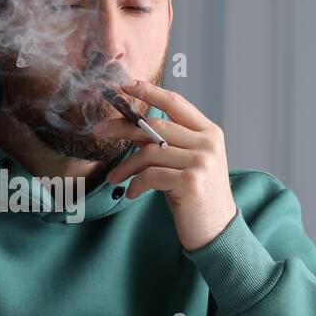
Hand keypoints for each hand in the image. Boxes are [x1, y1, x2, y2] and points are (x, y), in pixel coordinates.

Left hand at [91, 80, 238, 249]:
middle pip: (156, 125)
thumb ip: (169, 142)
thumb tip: (131, 126)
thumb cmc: (196, 195)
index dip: (148, 91)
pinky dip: (135, 184)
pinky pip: (150, 175)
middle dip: (123, 127)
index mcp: (209, 132)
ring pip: (149, 152)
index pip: (175, 102)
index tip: (124, 85)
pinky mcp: (191, 182)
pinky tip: (132, 192)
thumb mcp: (188, 162)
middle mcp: (208, 143)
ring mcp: (201, 162)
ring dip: (125, 166)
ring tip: (114, 177)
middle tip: (99, 131)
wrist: (216, 230)